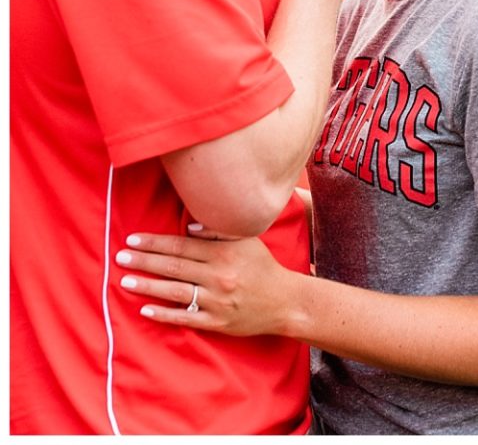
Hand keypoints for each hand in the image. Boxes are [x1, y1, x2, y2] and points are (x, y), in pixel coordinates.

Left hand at [115, 228, 296, 337]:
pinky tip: (144, 310)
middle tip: (120, 257)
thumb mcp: (248, 243)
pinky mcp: (216, 322)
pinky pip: (185, 317)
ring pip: (175, 292)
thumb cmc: (263, 268)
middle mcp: (219, 276)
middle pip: (174, 267)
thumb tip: (188, 227)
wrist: (285, 302)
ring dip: (148, 286)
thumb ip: (219, 232)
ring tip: (125, 281)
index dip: (156, 243)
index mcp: (225, 254)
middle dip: (144, 261)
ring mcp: (217, 301)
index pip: (182, 246)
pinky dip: (164, 314)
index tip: (133, 240)